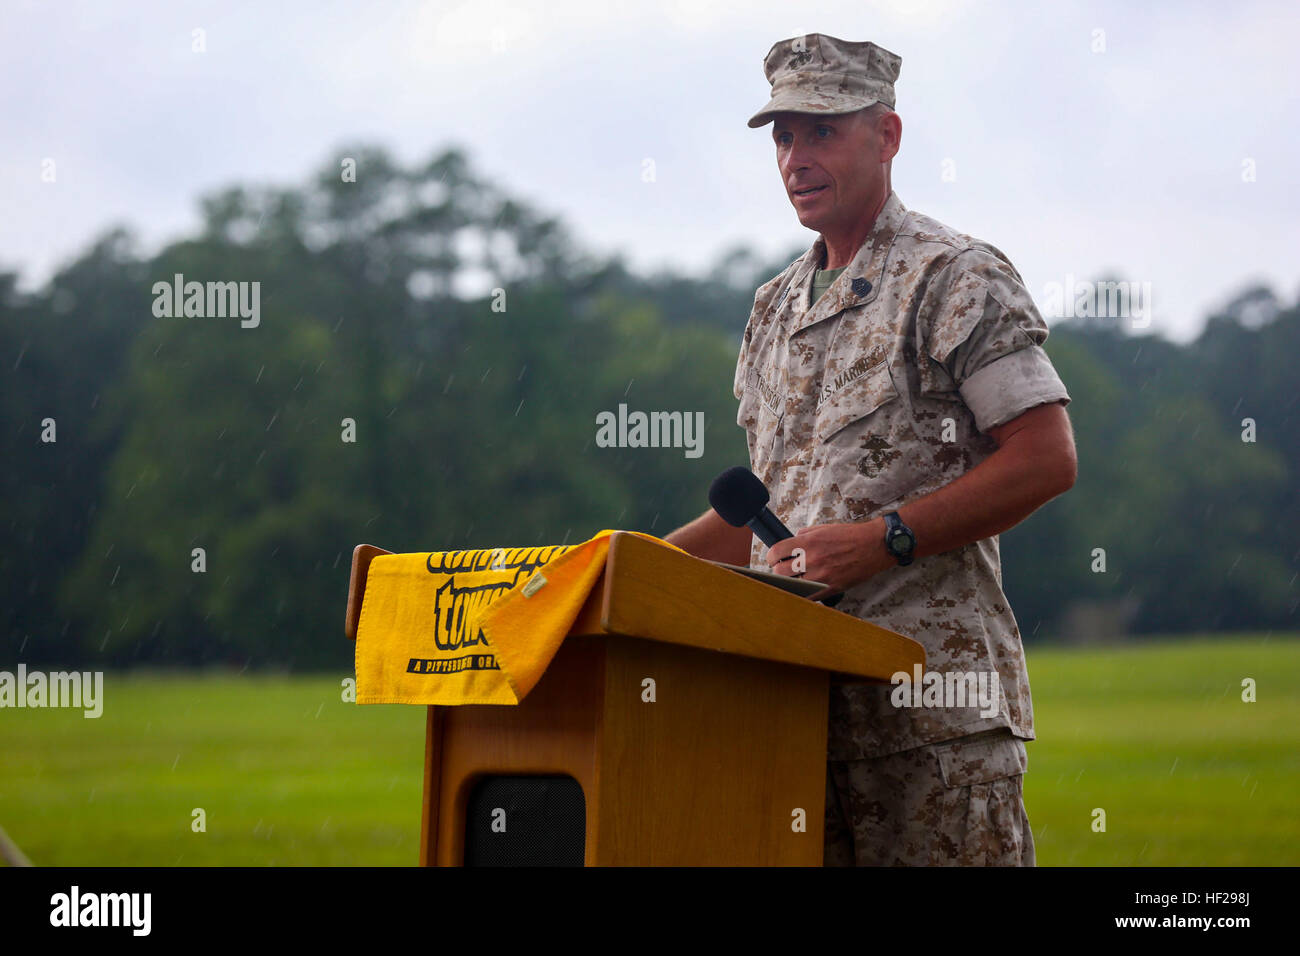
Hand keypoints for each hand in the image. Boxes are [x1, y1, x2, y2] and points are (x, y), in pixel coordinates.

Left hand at [765, 519, 891, 601]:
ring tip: (795, 580)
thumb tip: (792, 540)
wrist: (874, 545)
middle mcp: (812, 559)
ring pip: (792, 586)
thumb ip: (805, 534)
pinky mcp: (831, 588)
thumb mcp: (824, 528)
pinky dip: (803, 595)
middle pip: (780, 571)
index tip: (773, 559)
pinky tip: (803, 590)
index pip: (777, 551)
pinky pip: (809, 597)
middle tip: (783, 570)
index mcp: (809, 542)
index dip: (771, 557)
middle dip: (779, 571)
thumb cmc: (851, 536)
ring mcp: (821, 575)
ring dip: (791, 583)